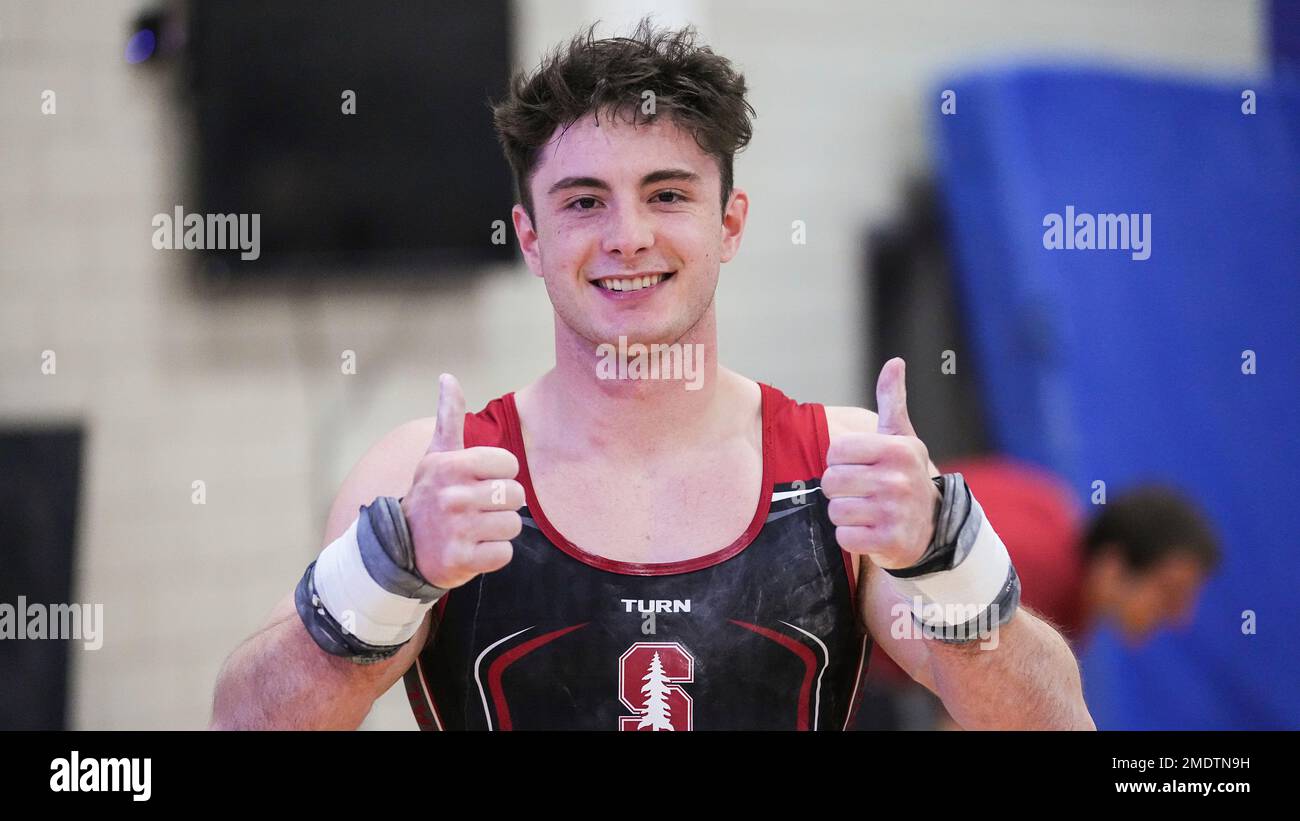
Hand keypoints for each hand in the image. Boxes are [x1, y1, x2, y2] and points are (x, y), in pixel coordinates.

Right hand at [403, 374, 524, 588]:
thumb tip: (448, 377)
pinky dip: (494, 554)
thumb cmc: (428, 496)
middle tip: (479, 509)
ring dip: (498, 530)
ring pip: (512, 525)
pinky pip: (504, 553)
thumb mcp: (436, 455)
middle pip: (515, 495)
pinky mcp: (461, 559)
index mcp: (452, 465)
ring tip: (476, 529)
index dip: (501, 474)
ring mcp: (457, 529)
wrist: (399, 548)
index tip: (481, 482)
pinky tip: (475, 549)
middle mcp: (453, 495)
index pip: (509, 464)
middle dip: (502, 504)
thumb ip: (448, 417)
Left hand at [823, 358, 939, 569]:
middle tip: (861, 492)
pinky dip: (851, 538)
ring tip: (867, 511)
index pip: (836, 451)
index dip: (840, 461)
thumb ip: (892, 400)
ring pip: (835, 511)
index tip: (860, 466)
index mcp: (897, 449)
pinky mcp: (890, 543)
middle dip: (839, 489)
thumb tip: (895, 362)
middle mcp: (898, 480)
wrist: (933, 526)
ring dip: (845, 515)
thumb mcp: (901, 437)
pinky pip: (844, 538)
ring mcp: (895, 513)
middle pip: (830, 482)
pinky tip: (870, 531)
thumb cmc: (906, 474)